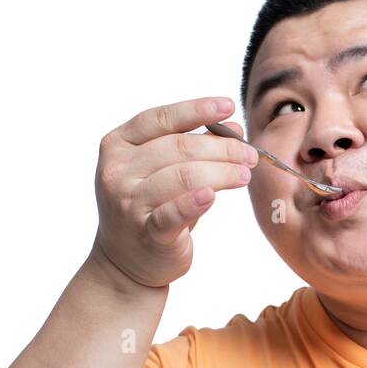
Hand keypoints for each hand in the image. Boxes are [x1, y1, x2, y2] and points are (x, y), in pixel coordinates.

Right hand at [92, 96, 259, 288]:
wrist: (125, 262)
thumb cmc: (150, 208)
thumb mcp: (165, 171)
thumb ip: (193, 146)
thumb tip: (232, 126)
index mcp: (118, 145)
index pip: (161, 118)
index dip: (197, 110)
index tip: (228, 105)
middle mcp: (117, 170)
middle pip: (178, 147)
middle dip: (221, 147)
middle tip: (249, 154)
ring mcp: (128, 202)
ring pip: (183, 176)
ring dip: (221, 172)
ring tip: (245, 174)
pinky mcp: (145, 233)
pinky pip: (173, 213)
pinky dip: (194, 202)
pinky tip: (213, 195)